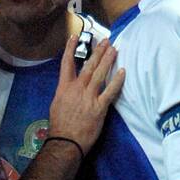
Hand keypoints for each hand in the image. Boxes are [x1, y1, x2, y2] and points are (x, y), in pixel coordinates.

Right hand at [48, 34, 124, 154]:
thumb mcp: (57, 105)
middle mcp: (77, 89)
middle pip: (89, 65)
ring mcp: (89, 97)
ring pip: (100, 74)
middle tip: (105, 40)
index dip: (70, 48)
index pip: (67, 63)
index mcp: (64, 88)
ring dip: (108, 60)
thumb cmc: (59, 126)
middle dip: (98, 51)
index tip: (75, 37)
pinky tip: (122, 71)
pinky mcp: (100, 107)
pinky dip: (117, 80)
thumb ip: (65, 92)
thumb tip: (71, 86)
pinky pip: (111, 91)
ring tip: (114, 49)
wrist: (65, 142)